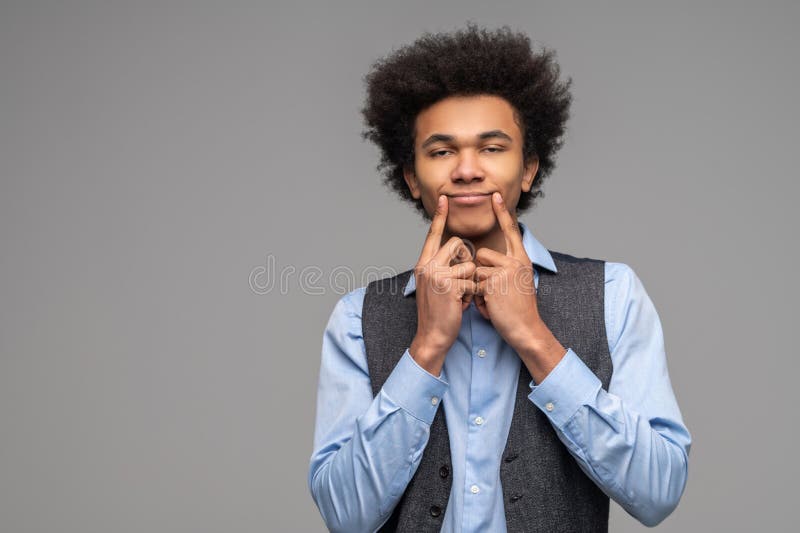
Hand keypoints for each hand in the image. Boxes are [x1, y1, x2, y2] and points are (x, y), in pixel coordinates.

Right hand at [410, 195, 477, 375]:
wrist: (432, 336)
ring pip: (468, 264)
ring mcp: (437, 275)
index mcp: (423, 264)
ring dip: (470, 283)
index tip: (445, 199)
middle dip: (466, 260)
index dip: (440, 217)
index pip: (433, 235)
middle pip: (457, 244)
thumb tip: (459, 253)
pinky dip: (471, 296)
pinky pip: (471, 282)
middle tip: (462, 280)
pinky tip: (460, 306)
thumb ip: (442, 268)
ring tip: (460, 297)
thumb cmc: (438, 313)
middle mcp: (427, 266)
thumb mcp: (435, 286)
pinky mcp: (449, 286)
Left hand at [473, 192, 565, 380]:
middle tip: (494, 294)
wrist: (526, 329)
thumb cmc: (517, 310)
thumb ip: (504, 269)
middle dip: (480, 275)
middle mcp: (516, 262)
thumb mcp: (515, 284)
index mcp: (521, 260)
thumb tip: (484, 259)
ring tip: (493, 301)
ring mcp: (506, 271)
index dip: (502, 214)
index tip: (495, 196)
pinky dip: (478, 299)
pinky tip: (492, 307)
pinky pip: (475, 284)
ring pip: (476, 270)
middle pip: (482, 254)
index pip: (510, 232)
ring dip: (478, 288)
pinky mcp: (495, 282)